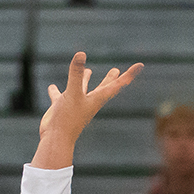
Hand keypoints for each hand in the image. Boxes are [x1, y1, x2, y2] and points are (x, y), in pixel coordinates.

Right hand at [34, 53, 143, 168]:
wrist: (55, 139)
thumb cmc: (68, 119)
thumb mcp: (73, 93)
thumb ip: (76, 75)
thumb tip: (81, 54)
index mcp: (97, 99)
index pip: (117, 85)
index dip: (129, 75)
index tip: (140, 65)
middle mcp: (88, 102)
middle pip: (103, 88)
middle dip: (110, 79)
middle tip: (116, 70)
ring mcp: (75, 105)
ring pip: (82, 90)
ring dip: (85, 80)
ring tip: (89, 71)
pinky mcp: (61, 108)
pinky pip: (59, 96)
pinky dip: (56, 91)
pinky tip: (52, 86)